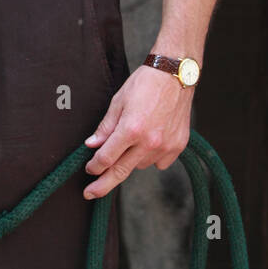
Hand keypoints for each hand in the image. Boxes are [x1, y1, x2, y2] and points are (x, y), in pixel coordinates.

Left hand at [81, 65, 192, 199]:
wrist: (176, 75)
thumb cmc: (144, 84)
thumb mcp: (119, 101)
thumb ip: (105, 127)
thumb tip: (92, 146)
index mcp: (131, 129)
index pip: (106, 158)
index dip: (94, 166)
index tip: (88, 170)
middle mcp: (149, 142)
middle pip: (121, 171)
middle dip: (103, 184)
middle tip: (89, 193)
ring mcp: (166, 147)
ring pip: (140, 165)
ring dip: (130, 159)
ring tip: (134, 137)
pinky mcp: (178, 147)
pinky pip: (159, 162)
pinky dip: (151, 156)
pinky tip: (150, 140)